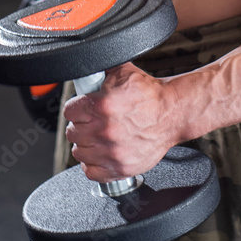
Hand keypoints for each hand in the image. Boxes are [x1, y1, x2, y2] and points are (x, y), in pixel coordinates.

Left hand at [63, 62, 180, 182]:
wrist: (172, 113)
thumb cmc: (150, 94)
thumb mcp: (123, 72)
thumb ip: (100, 72)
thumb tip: (86, 69)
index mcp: (102, 105)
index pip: (69, 111)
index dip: (75, 107)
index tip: (81, 108)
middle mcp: (104, 130)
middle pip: (72, 132)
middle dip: (80, 124)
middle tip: (90, 120)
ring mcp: (112, 151)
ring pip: (79, 152)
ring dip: (85, 144)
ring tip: (96, 136)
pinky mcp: (120, 167)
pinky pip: (91, 172)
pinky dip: (92, 163)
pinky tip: (99, 153)